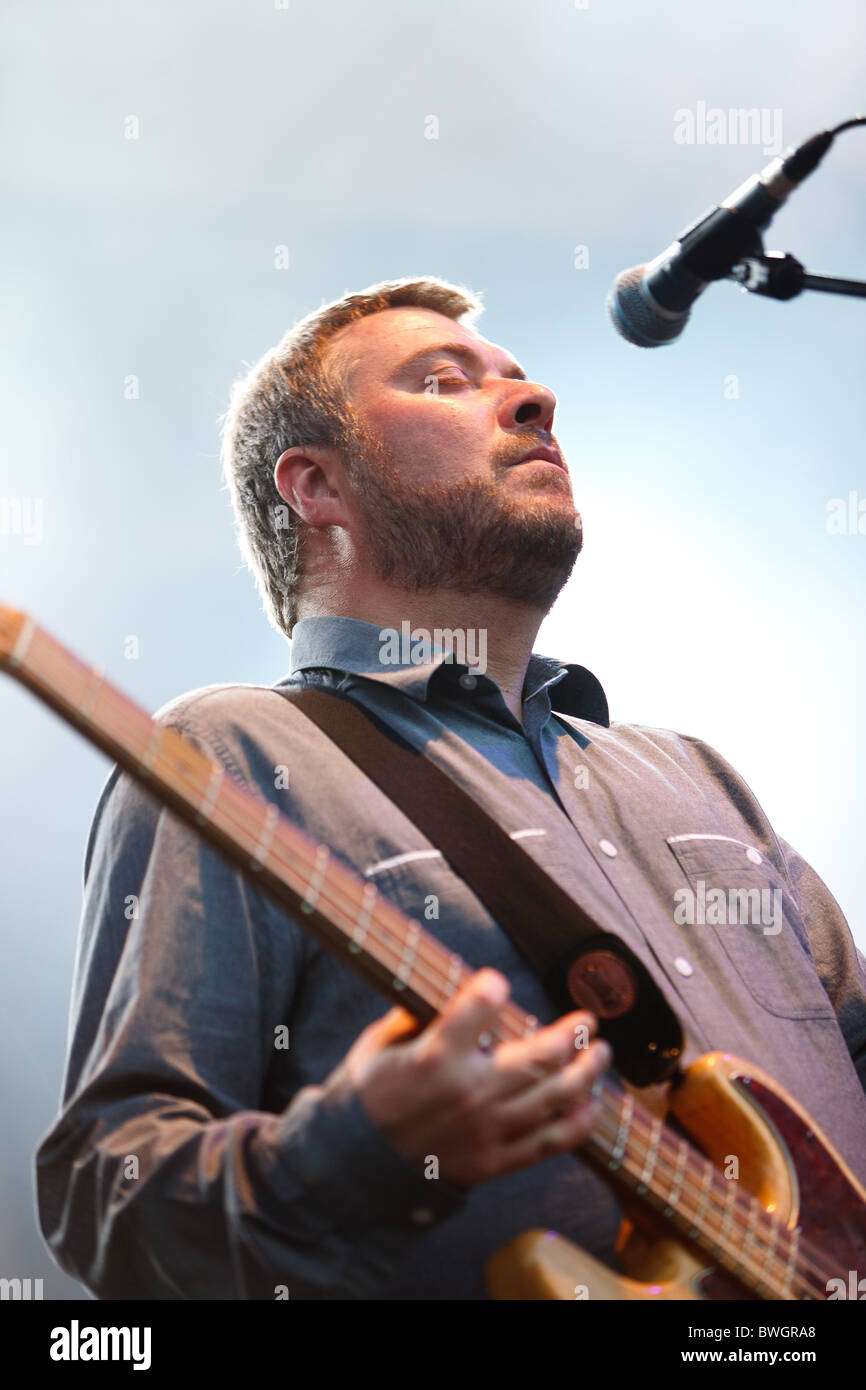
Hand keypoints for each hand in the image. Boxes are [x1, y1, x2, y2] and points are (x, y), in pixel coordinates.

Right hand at [334, 967, 612, 1187]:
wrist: (354, 1169)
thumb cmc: (366, 1099)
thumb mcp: (379, 1045)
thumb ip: (419, 1016)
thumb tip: (453, 991)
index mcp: (436, 1057)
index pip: (479, 1008)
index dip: (492, 989)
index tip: (498, 983)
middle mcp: (469, 1092)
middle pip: (541, 1055)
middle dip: (572, 1032)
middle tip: (587, 1020)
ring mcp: (486, 1129)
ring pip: (555, 1097)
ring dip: (587, 1073)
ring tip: (600, 1054)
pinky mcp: (493, 1161)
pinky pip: (548, 1143)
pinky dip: (577, 1124)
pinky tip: (591, 1106)